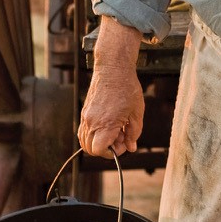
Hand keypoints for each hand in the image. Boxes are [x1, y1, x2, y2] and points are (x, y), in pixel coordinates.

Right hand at [77, 17, 144, 159]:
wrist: (113, 68)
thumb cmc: (127, 88)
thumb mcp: (137, 112)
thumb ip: (134, 133)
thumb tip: (130, 147)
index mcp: (105, 123)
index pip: (99, 150)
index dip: (111, 152)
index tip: (122, 145)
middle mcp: (92, 122)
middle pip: (91, 149)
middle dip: (106, 149)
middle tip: (120, 137)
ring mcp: (86, 116)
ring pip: (85, 141)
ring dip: (99, 142)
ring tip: (115, 131)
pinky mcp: (84, 111)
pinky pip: (83, 131)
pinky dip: (93, 135)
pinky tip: (107, 126)